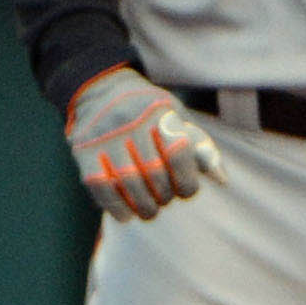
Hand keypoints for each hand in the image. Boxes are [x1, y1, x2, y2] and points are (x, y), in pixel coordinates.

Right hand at [65, 65, 219, 220]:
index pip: (179, 153)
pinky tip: (125, 215)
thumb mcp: (176, 116)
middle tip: (165, 200)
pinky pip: (100, 186)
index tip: (186, 190)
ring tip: (149, 211)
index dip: (186, 180)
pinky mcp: (83, 150)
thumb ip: (198, 145)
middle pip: (154, 173)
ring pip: (128, 182)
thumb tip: (222, 179)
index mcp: (159, 111)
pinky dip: (115, 206)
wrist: (100, 89)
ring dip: (143, 206)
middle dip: (164, 196)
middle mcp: (131, 121)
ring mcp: (105, 136)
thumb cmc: (148, 110)